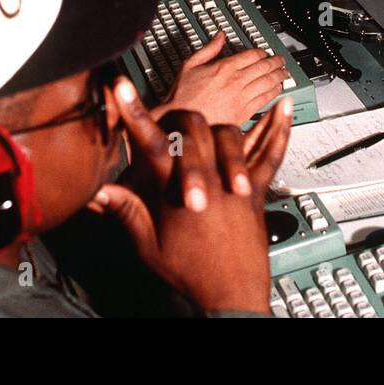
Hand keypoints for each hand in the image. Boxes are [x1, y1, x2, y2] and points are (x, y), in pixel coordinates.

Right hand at [91, 77, 291, 313]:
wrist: (232, 296)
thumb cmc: (192, 274)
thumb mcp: (149, 248)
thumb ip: (127, 212)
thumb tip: (99, 191)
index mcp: (175, 195)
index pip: (151, 145)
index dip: (134, 114)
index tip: (122, 88)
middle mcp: (208, 183)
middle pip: (192, 130)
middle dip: (174, 114)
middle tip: (164, 112)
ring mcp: (235, 184)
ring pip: (229, 136)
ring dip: (216, 124)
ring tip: (208, 117)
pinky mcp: (257, 192)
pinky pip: (271, 155)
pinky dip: (278, 130)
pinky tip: (283, 107)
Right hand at [155, 32, 287, 125]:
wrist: (180, 122)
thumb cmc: (182, 97)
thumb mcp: (189, 65)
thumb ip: (208, 49)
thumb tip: (219, 36)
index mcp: (223, 68)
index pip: (252, 54)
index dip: (262, 52)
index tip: (265, 52)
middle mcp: (235, 81)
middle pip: (264, 67)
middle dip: (276, 62)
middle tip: (281, 61)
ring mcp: (241, 97)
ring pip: (268, 82)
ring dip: (279, 75)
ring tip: (284, 72)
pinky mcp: (244, 113)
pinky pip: (266, 99)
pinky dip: (275, 92)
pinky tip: (277, 89)